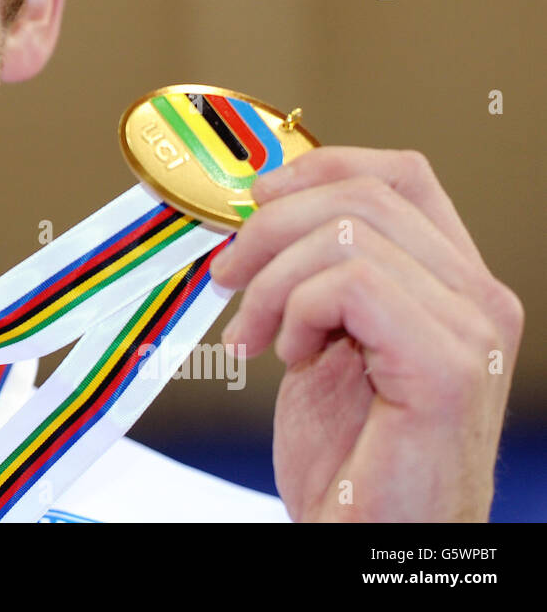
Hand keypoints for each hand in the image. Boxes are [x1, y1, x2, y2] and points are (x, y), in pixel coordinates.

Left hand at [208, 147, 523, 521]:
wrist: (364, 538)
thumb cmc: (347, 454)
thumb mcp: (323, 336)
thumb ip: (314, 271)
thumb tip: (259, 203)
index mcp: (451, 282)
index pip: (399, 175)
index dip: (319, 167)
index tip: (255, 198)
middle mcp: (477, 297)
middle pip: (364, 194)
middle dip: (270, 226)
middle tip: (227, 277)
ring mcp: (470, 330)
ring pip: (348, 233)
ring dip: (273, 281)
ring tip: (258, 337)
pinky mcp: (447, 367)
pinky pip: (352, 282)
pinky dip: (296, 311)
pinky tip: (290, 360)